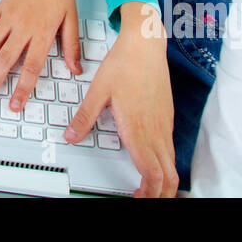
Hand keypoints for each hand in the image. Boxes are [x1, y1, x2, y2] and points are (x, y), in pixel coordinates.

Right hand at [0, 0, 79, 110]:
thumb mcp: (71, 20)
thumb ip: (71, 46)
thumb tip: (76, 69)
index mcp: (42, 33)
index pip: (31, 67)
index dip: (22, 88)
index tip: (14, 105)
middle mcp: (23, 27)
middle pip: (4, 59)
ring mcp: (8, 17)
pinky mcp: (0, 7)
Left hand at [66, 1, 176, 197]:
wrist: (146, 43)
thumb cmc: (125, 63)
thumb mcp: (98, 90)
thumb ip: (84, 117)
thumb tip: (70, 135)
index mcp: (138, 128)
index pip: (152, 173)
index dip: (148, 192)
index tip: (137, 198)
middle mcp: (156, 129)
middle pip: (168, 175)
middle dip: (161, 193)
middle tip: (144, 198)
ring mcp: (164, 123)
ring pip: (171, 162)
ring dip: (163, 180)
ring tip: (147, 188)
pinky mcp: (166, 116)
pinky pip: (169, 147)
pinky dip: (164, 163)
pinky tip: (151, 160)